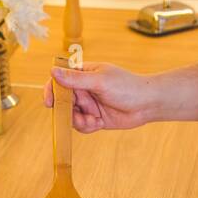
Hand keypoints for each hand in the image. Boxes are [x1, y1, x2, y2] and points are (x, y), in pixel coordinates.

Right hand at [43, 62, 159, 132]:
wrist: (147, 104)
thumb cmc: (127, 86)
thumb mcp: (99, 81)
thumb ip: (75, 79)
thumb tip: (52, 71)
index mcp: (83, 73)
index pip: (60, 80)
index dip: (52, 91)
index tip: (49, 103)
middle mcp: (84, 89)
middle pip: (63, 102)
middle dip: (68, 111)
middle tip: (78, 115)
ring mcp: (89, 104)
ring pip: (71, 116)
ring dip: (79, 121)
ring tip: (93, 121)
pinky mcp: (95, 118)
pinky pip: (82, 125)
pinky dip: (87, 126)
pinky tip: (99, 123)